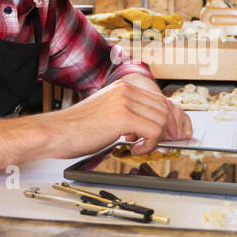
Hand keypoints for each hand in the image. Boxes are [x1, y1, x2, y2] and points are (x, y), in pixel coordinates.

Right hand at [43, 77, 185, 156]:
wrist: (54, 132)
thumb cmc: (76, 129)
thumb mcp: (108, 116)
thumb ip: (131, 116)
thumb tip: (154, 128)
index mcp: (123, 88)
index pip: (160, 99)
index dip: (176, 116)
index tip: (181, 130)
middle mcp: (126, 90)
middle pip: (165, 108)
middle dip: (174, 127)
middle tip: (174, 142)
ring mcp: (124, 101)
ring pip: (161, 120)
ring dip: (159, 138)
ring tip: (145, 147)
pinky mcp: (122, 116)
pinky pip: (152, 131)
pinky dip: (149, 144)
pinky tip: (135, 149)